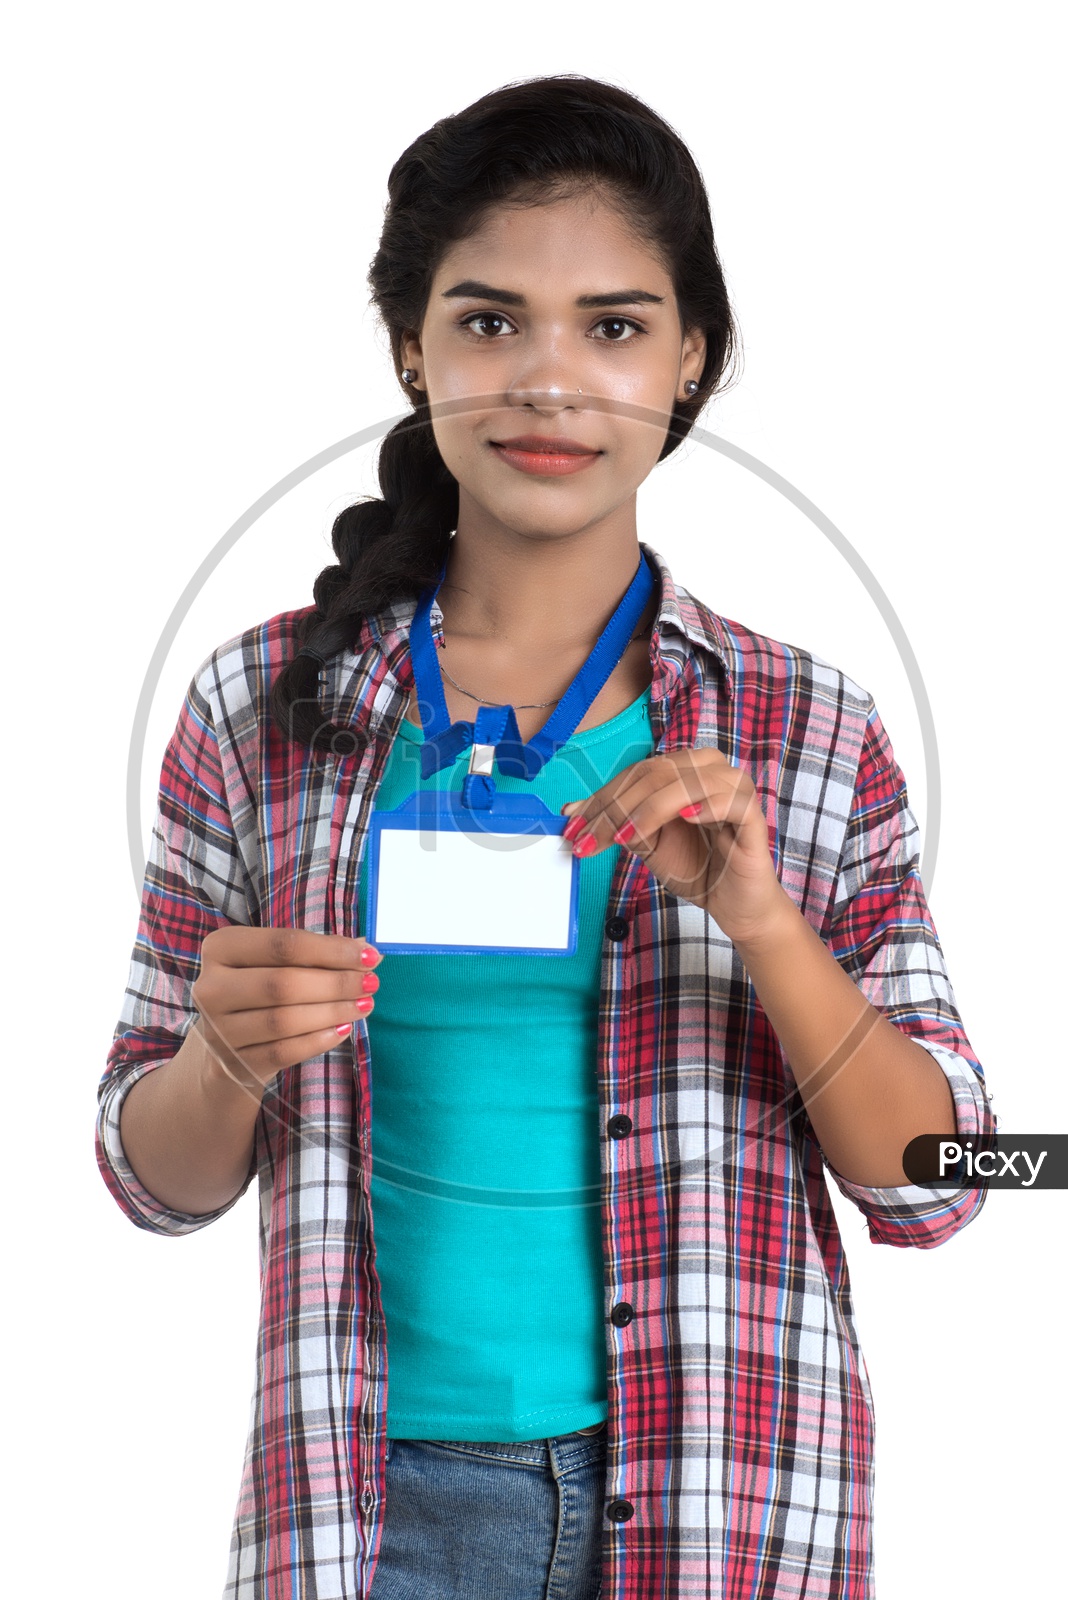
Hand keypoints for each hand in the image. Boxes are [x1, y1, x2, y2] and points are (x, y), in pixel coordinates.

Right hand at [190, 926, 382, 1089]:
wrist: (223, 1048)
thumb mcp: (276, 964)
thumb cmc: (258, 992)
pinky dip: (318, 1040)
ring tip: (364, 1005)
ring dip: (333, 1012)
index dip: (332, 949)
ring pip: (284, 1021)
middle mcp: (211, 987)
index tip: (369, 955)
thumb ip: (316, 952)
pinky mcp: (232, 1063)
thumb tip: (365, 946)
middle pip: (283, 983)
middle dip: (336, 983)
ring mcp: (218, 1029)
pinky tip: (344, 1029)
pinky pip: (283, 1052)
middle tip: (371, 983)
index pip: (283, 944)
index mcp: (221, 948)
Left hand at [560, 747, 791, 946]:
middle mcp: (709, 769)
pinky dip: (704, 805)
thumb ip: (618, 822)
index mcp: (684, 768)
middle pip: (654, 775)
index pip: (635, 775)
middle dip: (615, 808)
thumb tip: (572, 812)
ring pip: (684, 783)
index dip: (600, 799)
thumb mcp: (647, 842)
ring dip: (648, 810)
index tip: (571, 826)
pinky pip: (728, 800)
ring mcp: (734, 789)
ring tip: (623, 837)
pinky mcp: (752, 814)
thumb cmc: (696, 867)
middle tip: (588, 838)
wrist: (734, 905)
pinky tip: (684, 818)